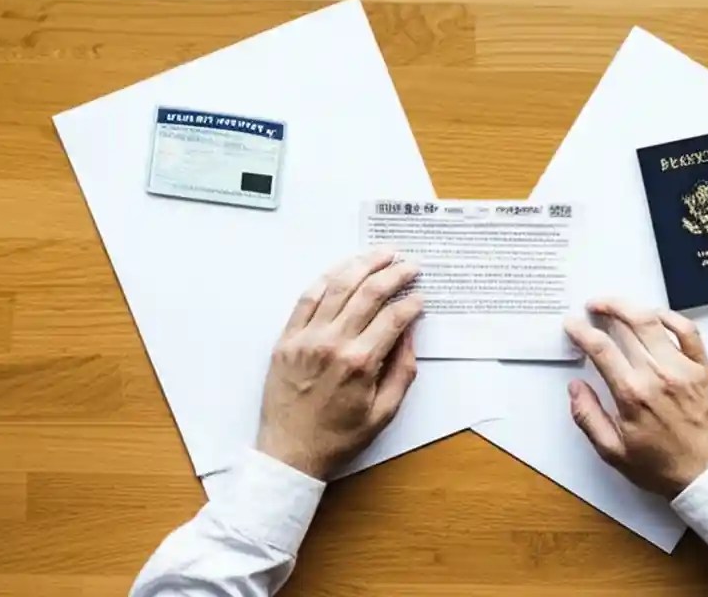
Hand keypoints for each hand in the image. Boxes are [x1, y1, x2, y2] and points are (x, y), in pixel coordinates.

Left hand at [256, 249, 422, 479]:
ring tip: (381, 253)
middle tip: (410, 264)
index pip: (394, 317)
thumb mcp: (384, 412)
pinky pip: (307, 298)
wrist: (289, 453)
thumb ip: (402, 370)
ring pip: (338, 286)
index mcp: (360, 363)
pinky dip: (327, 278)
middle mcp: (332, 344)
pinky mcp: (286, 339)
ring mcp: (306, 338)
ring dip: (363, 265)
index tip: (421, 296)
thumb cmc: (338, 437)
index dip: (412, 301)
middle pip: (369, 293)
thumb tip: (408, 333)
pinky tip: (343, 269)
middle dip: (394, 274)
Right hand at [564, 299, 707, 497]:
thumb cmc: (659, 465)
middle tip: (593, 307)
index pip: (601, 349)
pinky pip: (688, 331)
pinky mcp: (702, 369)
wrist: (705, 473)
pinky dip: (671, 317)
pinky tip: (656, 315)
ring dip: (631, 307)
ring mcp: (683, 368)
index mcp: (632, 394)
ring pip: (654, 322)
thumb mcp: (612, 451)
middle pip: (628, 325)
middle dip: (606, 309)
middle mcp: (658, 375)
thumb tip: (575, 387)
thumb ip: (588, 416)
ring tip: (617, 305)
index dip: (582, 331)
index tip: (572, 325)